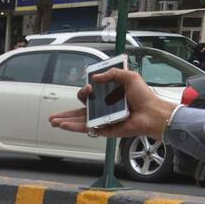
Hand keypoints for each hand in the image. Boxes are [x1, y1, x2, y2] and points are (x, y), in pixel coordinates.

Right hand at [48, 67, 175, 139]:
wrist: (151, 112)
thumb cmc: (144, 96)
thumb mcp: (129, 77)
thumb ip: (112, 74)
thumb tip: (94, 78)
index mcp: (107, 97)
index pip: (89, 95)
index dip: (85, 91)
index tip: (89, 88)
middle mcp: (103, 109)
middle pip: (79, 112)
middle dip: (66, 113)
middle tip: (54, 115)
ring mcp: (102, 120)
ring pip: (79, 121)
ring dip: (65, 121)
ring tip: (53, 122)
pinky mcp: (104, 130)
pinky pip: (86, 128)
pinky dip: (73, 127)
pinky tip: (63, 126)